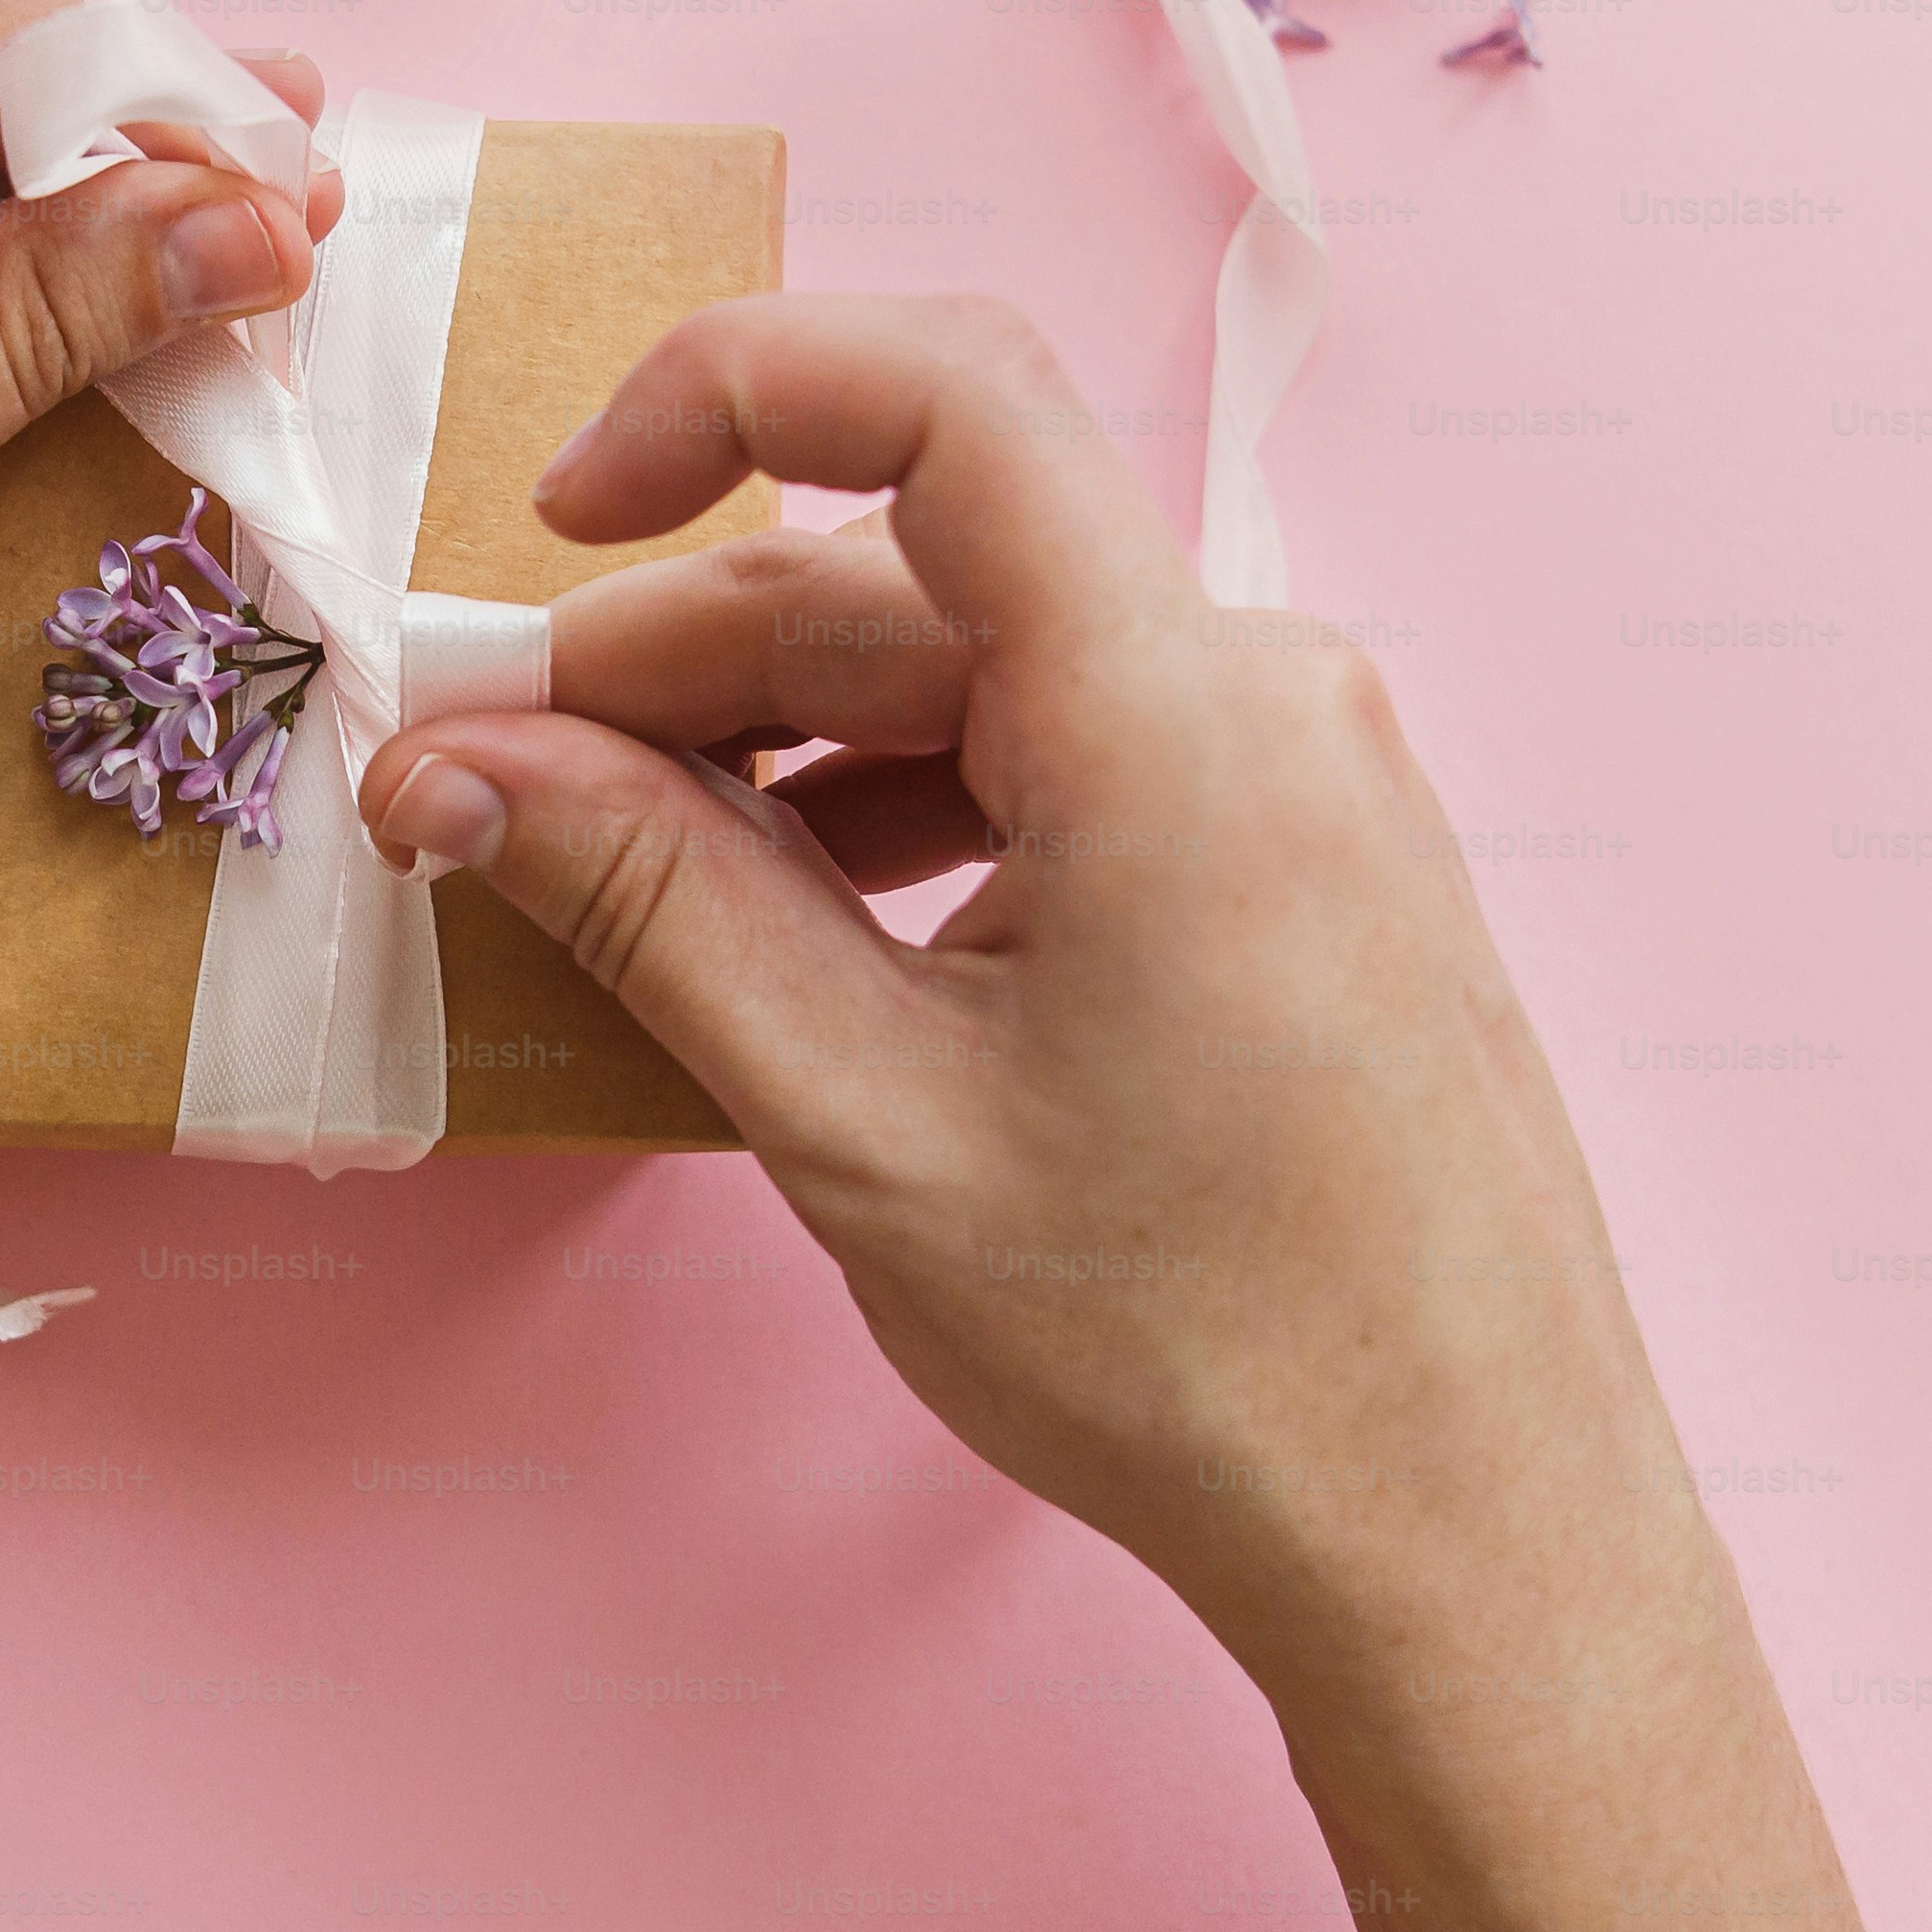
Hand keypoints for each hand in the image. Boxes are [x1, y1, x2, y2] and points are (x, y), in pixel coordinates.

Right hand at [358, 296, 1916, 1931]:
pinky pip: (1062, 759)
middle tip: (493, 778)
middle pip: (916, 571)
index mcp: (1178, 712)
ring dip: (779, 745)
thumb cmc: (1204, 1350)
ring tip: (620, 875)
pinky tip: (791, 929)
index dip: (721, 391)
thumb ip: (650, 901)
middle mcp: (1259, 690)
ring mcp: (1296, 773)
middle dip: (683, 655)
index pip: (941, 398)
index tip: (555, 520)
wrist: (1473, 1540)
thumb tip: (458, 760)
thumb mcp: (867, 1118)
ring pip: (979, 672)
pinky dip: (898, 810)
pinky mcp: (1295, 859)